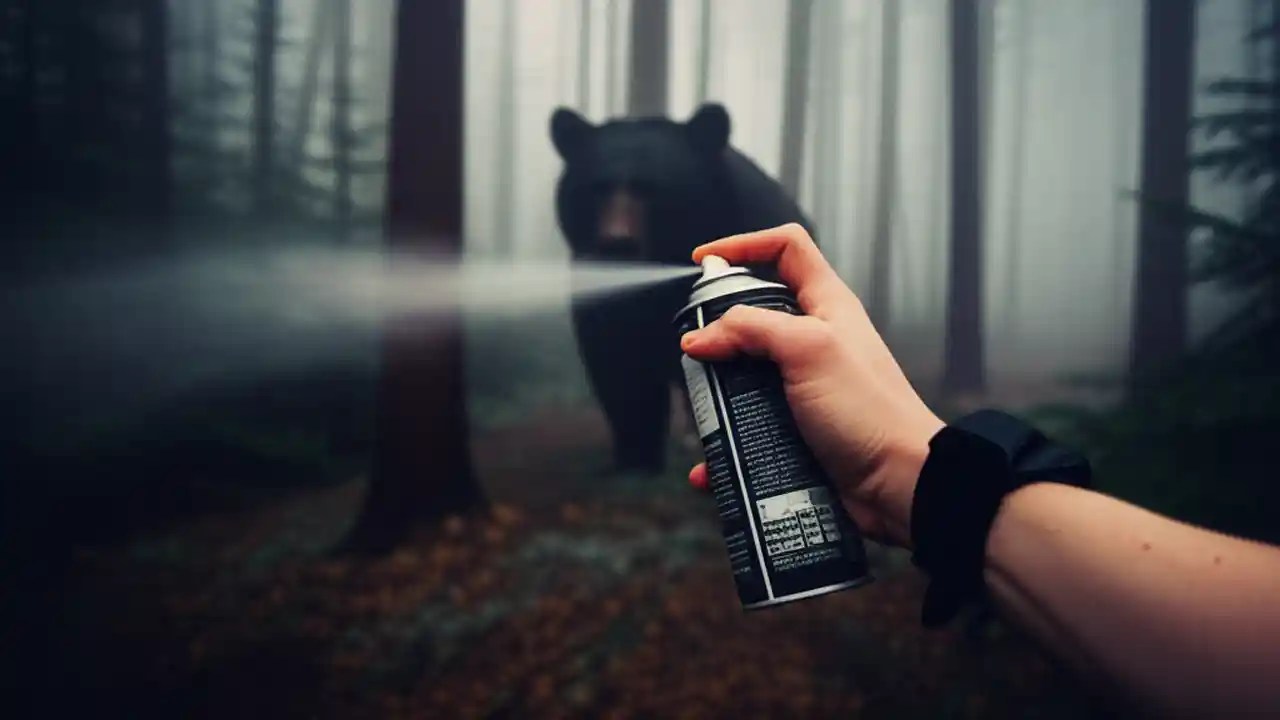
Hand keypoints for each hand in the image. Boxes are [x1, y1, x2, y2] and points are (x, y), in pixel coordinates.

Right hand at [680, 224, 942, 546]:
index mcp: (825, 306)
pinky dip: (725, 447)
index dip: (744, 246)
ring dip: (716, 397)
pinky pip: (747, 431)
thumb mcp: (808, 349)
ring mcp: (803, 386)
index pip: (785, 249)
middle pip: (752, 316)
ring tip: (704, 413)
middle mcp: (813, 341)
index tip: (704, 260)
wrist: (900, 483)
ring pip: (742, 378)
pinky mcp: (795, 429)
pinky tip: (711, 464)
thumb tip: (700, 336)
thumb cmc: (870, 410)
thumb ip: (750, 329)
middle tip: (696, 352)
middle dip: (718, 333)